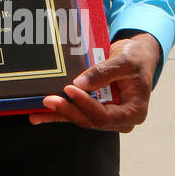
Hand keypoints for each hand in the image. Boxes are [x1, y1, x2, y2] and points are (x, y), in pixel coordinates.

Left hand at [30, 33, 161, 132]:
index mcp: (133, 112)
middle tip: (48, 100)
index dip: (85, 104)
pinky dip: (57, 114)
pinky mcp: (93, 108)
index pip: (105, 116)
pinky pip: (75, 112)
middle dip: (68, 111)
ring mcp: (105, 114)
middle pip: (89, 120)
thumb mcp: (125, 61)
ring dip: (58, 114)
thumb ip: (104, 72)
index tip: (70, 89)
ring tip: (38, 111)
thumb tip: (80, 83)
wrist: (137, 55)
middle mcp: (119, 118)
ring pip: (79, 117)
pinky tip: (39, 115)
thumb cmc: (136, 58)